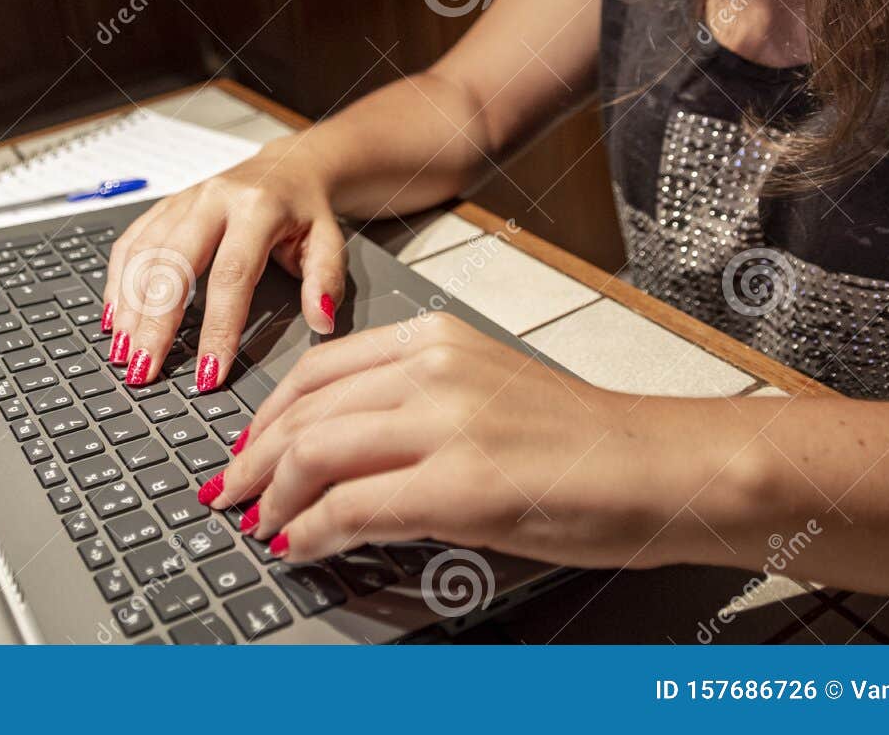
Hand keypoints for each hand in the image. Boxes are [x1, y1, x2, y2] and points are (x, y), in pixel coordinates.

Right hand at [102, 138, 344, 388]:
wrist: (290, 165)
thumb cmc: (307, 212)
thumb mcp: (330, 241)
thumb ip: (325, 280)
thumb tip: (321, 320)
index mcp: (257, 208)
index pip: (231, 276)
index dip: (218, 328)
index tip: (208, 373)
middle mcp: (214, 199)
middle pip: (173, 264)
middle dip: (155, 322)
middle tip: (142, 368)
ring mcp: (185, 200)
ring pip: (145, 253)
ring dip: (128, 306)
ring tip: (122, 351)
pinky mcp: (166, 205)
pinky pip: (132, 241)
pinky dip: (117, 280)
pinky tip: (113, 316)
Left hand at [205, 313, 733, 567]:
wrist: (659, 467)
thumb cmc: (583, 442)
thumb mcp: (487, 395)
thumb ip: (411, 409)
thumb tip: (339, 456)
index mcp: (435, 341)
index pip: (318, 369)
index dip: (268, 416)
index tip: (247, 447)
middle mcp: (432, 369)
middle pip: (303, 411)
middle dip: (253, 460)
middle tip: (230, 493)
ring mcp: (445, 424)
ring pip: (314, 455)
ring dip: (273, 498)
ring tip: (259, 524)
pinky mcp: (458, 485)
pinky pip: (350, 508)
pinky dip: (310, 532)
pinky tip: (300, 546)